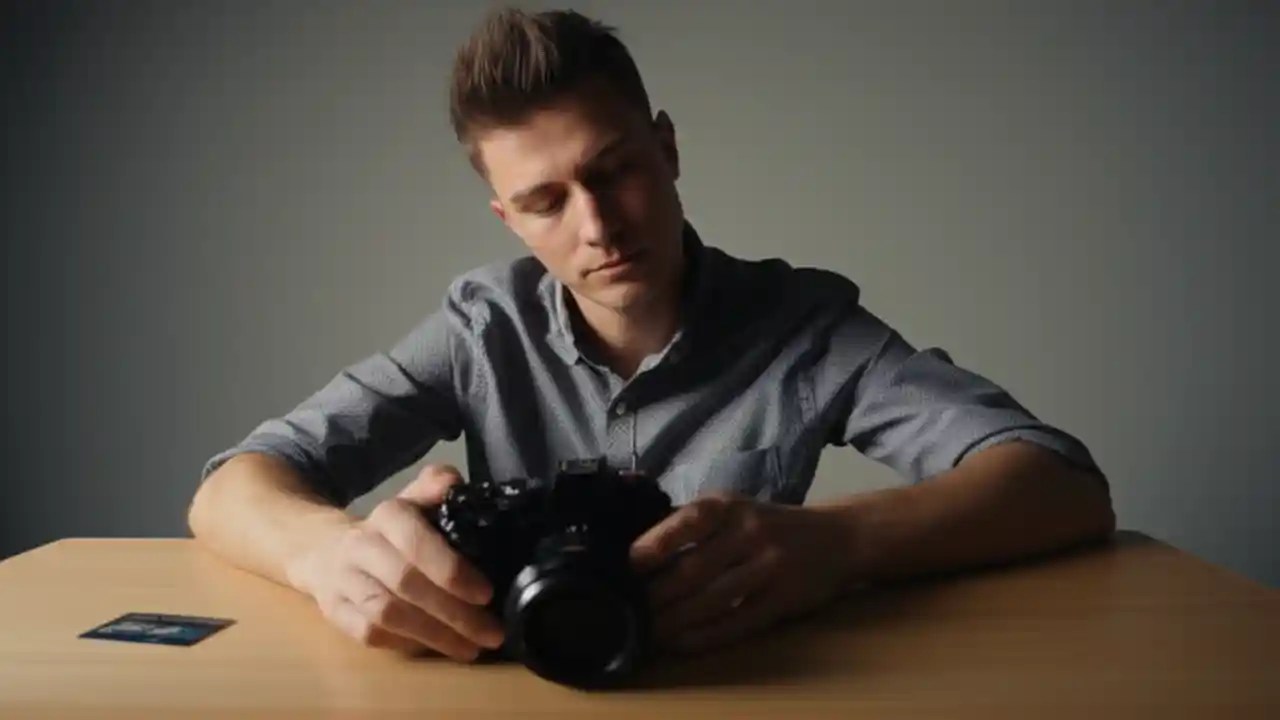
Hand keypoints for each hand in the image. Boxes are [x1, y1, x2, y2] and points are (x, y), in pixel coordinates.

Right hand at [284, 464, 504, 660]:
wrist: (322, 548)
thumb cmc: (387, 529)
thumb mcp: (412, 498)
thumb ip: (435, 485)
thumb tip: (454, 483)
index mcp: (387, 515)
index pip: (416, 543)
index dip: (451, 570)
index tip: (486, 593)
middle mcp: (360, 547)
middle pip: (406, 584)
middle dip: (453, 612)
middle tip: (491, 632)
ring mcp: (343, 582)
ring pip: (387, 614)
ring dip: (433, 636)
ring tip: (471, 648)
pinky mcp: (334, 612)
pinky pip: (369, 634)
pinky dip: (405, 645)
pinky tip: (436, 649)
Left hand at [630, 493, 852, 653]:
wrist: (839, 538)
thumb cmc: (769, 524)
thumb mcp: (734, 508)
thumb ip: (692, 523)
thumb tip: (636, 550)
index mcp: (729, 506)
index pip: (688, 520)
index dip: (655, 543)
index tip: (629, 565)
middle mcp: (750, 531)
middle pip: (694, 568)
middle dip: (656, 595)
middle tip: (628, 613)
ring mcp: (769, 566)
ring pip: (712, 599)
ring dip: (675, 621)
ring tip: (648, 633)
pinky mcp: (783, 599)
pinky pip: (738, 622)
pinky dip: (706, 636)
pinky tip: (682, 643)